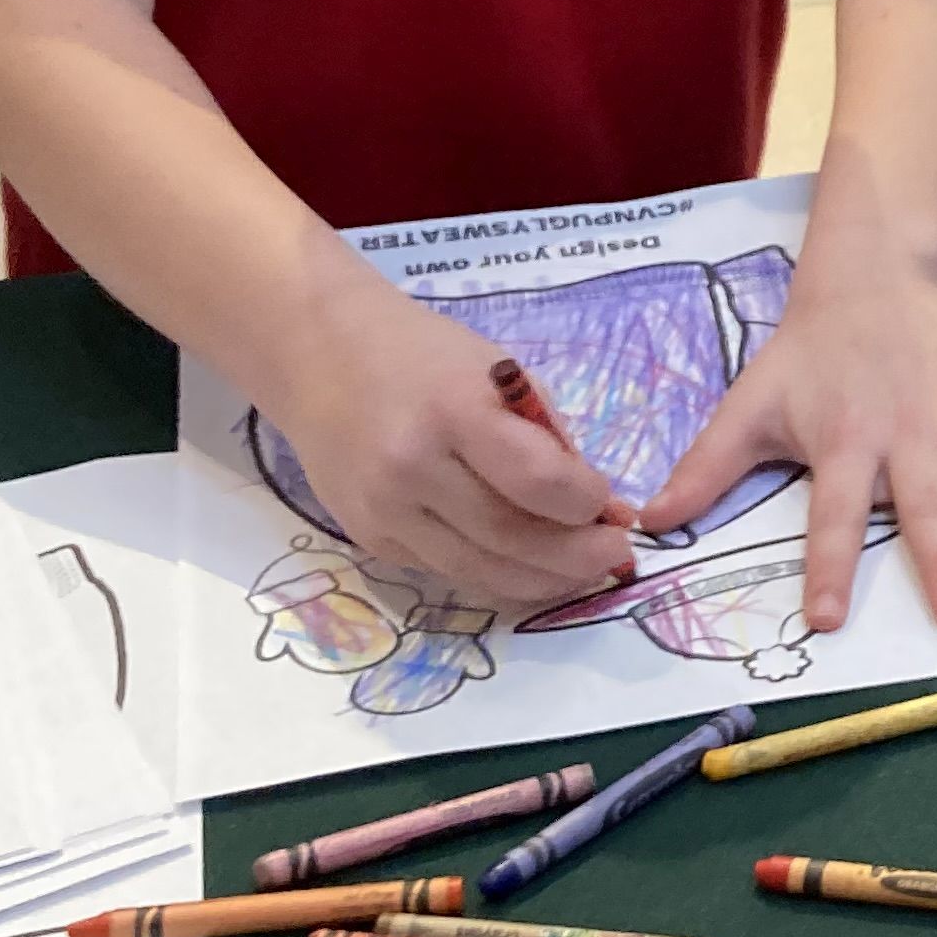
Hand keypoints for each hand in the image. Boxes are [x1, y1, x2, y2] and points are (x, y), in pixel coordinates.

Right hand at [272, 287, 638, 606]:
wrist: (320, 356)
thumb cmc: (425, 355)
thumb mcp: (498, 372)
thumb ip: (548, 437)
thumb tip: (602, 507)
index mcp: (453, 411)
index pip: (536, 479)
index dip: (585, 503)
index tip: (612, 505)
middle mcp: (412, 468)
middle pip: (509, 537)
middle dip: (575, 556)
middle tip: (616, 557)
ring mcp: (383, 511)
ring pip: (478, 570)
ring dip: (542, 580)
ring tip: (584, 573)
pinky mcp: (368, 538)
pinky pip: (445, 570)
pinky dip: (495, 575)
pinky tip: (529, 568)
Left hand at [639, 281, 936, 632]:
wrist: (872, 277)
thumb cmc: (807, 355)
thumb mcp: (748, 405)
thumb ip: (706, 469)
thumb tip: (650, 526)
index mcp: (841, 439)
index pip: (833, 512)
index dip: (831, 564)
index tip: (829, 618)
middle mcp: (902, 432)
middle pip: (922, 504)